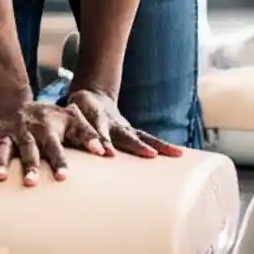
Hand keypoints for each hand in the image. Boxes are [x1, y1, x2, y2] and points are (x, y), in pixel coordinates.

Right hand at [0, 99, 106, 186]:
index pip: (55, 147)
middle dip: (30, 165)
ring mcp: (8, 133)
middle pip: (29, 149)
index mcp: (46, 127)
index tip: (63, 178)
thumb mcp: (70, 120)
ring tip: (0, 178)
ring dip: (2, 163)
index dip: (59, 162)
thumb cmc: (50, 118)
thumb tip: (107, 153)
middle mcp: (26, 130)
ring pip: (5, 148)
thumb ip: (88, 135)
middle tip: (32, 183)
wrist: (15, 103)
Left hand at [67, 88, 182, 158]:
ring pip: (143, 135)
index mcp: (97, 119)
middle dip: (138, 145)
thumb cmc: (80, 110)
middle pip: (127, 135)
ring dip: (158, 145)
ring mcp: (125, 128)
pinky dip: (163, 146)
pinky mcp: (132, 132)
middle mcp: (114, 124)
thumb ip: (77, 129)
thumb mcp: (74, 115)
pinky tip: (178, 154)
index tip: (108, 153)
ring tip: (176, 154)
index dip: (104, 140)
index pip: (100, 130)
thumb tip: (77, 145)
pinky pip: (149, 138)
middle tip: (151, 155)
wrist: (92, 98)